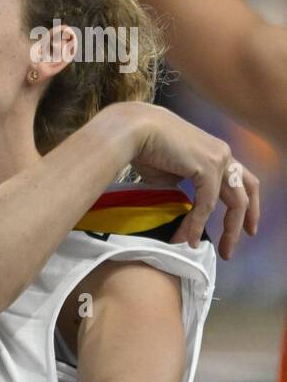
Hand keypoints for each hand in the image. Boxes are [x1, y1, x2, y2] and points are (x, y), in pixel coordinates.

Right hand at [107, 102, 259, 258]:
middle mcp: (222, 153)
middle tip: (233, 247)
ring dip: (228, 230)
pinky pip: (207, 204)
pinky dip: (197, 223)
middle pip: (246, 192)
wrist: (133, 130)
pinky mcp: (208, 166)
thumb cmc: (143, 147)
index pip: (241, 181)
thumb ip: (182, 186)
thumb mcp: (168, 172)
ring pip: (235, 202)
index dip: (248, 205)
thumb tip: (182, 206)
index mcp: (215, 152)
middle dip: (244, 222)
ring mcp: (219, 158)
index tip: (244, 228)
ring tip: (220, 251)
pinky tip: (189, 238)